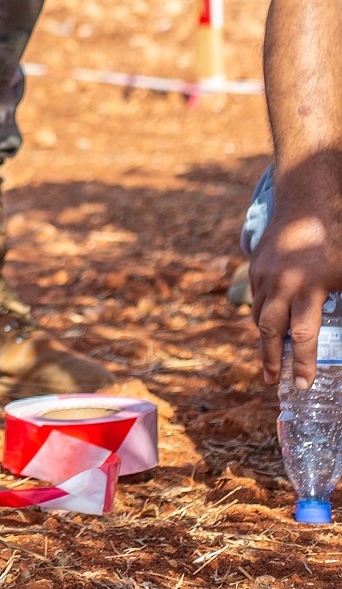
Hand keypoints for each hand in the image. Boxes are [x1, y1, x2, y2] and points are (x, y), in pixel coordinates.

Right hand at [253, 207, 341, 387]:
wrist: (305, 203)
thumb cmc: (336, 239)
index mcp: (308, 287)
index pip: (303, 335)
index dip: (303, 363)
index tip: (302, 384)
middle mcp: (281, 284)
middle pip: (270, 332)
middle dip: (271, 360)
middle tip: (272, 382)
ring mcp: (264, 275)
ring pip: (259, 316)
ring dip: (264, 341)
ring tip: (269, 361)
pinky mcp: (256, 267)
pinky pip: (257, 299)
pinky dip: (262, 317)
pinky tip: (269, 328)